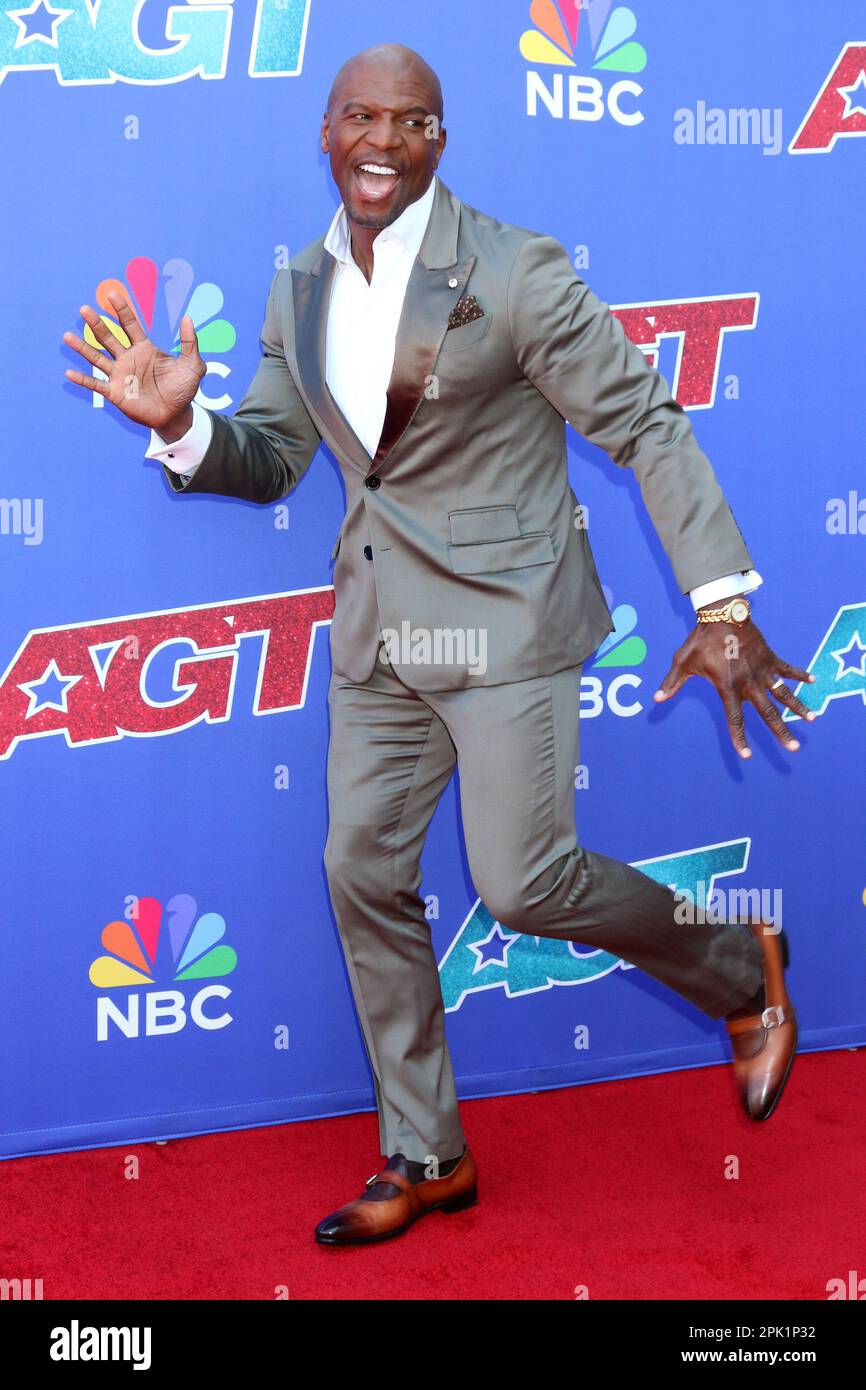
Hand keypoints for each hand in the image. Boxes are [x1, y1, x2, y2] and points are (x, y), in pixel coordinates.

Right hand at [63, 289, 204, 433]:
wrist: (177, 415)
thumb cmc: (183, 389)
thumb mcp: (193, 365)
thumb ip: (190, 343)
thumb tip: (187, 318)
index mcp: (144, 348)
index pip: (130, 324)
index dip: (122, 310)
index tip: (112, 294)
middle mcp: (128, 358)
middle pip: (109, 337)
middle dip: (97, 324)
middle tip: (84, 309)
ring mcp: (119, 375)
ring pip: (97, 358)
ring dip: (83, 348)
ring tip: (67, 336)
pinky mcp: (115, 393)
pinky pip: (96, 385)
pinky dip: (83, 380)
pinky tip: (69, 373)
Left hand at [653, 614, 816, 758]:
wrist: (722, 613)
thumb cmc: (701, 639)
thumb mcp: (683, 662)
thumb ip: (672, 682)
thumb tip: (656, 699)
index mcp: (728, 687)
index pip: (734, 718)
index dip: (739, 738)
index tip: (746, 755)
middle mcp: (749, 682)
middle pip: (768, 713)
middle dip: (780, 731)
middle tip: (793, 748)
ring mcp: (762, 670)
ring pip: (784, 694)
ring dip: (798, 707)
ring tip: (812, 719)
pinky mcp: (770, 658)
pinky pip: (788, 669)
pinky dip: (800, 674)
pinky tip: (813, 681)